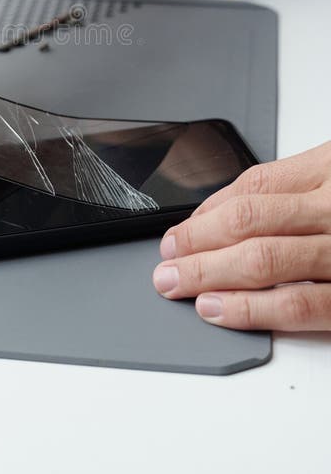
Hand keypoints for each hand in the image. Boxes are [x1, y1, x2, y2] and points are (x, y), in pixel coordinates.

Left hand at [152, 141, 330, 330]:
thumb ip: (295, 188)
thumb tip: (226, 210)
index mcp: (328, 172)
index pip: (254, 187)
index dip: (207, 211)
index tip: (180, 231)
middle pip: (246, 221)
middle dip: (196, 242)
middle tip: (166, 259)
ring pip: (262, 260)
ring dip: (208, 273)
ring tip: (176, 283)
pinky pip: (297, 305)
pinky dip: (250, 309)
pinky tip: (217, 308)